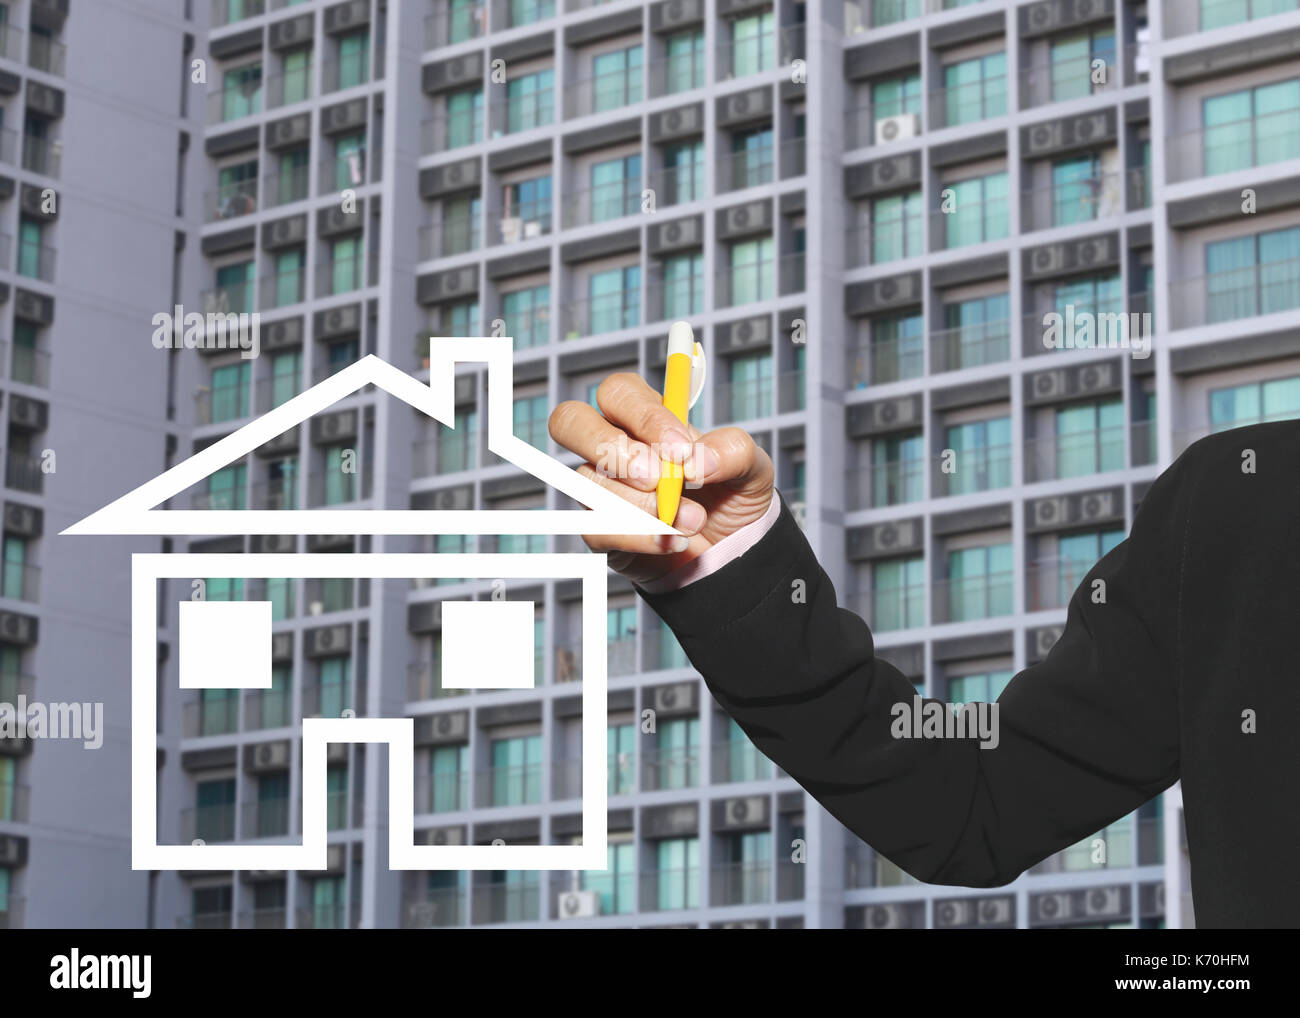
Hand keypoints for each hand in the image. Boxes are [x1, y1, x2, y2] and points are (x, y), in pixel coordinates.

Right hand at [548, 371, 773, 585]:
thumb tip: (699, 460)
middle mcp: (613, 445)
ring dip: (645, 506)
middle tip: (655, 478)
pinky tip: (674, 540)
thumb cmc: (732, 495)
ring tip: (692, 520)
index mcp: (645, 416)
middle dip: (611, 449)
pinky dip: (640, 537)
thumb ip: (732, 451)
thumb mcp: (751, 467)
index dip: (644, 417)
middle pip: (570, 420)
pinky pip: (598, 528)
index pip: (620, 394)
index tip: (680, 450)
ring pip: (589, 483)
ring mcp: (600, 487)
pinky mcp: (600, 529)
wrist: (730, 550)